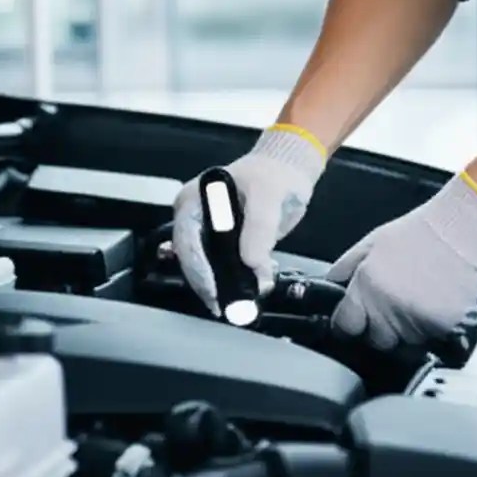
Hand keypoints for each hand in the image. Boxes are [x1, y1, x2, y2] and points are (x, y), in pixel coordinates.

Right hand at [172, 126, 325, 315]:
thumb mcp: (267, 196)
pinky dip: (241, 279)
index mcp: (193, 201)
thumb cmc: (274, 175)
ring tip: (246, 302)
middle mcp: (195, 219)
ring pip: (209, 267)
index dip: (196, 268)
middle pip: (193, 259)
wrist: (290, 170)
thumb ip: (259, 228)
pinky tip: (258, 283)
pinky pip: (226, 267)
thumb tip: (251, 264)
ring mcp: (210, 233)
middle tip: (226, 307)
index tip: (213, 291)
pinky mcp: (226, 244)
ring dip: (228, 285)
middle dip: (210, 285)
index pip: (186, 240)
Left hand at [326, 174, 476, 349]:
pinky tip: (438, 302)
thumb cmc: (422, 230)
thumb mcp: (372, 243)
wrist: (465, 225)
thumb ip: (346, 269)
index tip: (355, 323)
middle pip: (376, 340)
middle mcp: (389, 306)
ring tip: (421, 298)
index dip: (349, 325)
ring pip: (407, 342)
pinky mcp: (445, 325)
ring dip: (410, 329)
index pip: (345, 326)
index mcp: (366, 286)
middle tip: (395, 307)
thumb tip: (330, 287)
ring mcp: (417, 318)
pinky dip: (436, 328)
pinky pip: (434, 339)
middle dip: (381, 330)